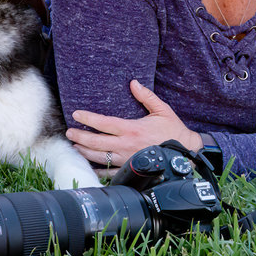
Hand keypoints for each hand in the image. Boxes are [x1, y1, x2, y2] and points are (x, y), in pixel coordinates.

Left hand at [66, 79, 200, 176]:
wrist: (186, 152)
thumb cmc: (173, 131)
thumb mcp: (162, 109)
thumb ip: (146, 96)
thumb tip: (133, 83)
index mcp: (132, 129)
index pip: (104, 123)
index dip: (88, 119)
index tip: (76, 114)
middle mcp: (126, 145)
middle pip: (97, 142)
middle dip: (80, 137)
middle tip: (69, 132)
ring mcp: (127, 159)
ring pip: (100, 158)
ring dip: (84, 152)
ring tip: (75, 146)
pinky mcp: (131, 170)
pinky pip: (110, 173)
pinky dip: (97, 170)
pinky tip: (89, 166)